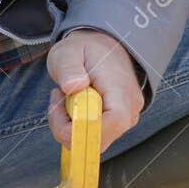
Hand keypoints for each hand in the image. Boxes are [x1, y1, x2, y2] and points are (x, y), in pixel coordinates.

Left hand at [47, 28, 144, 151]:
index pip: (112, 124)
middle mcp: (129, 110)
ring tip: (66, 96)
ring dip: (70, 125)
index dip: (82, 128)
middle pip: (98, 139)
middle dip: (68, 127)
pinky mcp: (117, 124)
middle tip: (59, 99)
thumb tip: (73, 86)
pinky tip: (74, 104)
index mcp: (121, 91)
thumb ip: (69, 68)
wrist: (103, 47)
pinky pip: (93, 136)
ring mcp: (126, 119)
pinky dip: (76, 125)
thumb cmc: (86, 50)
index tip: (60, 109)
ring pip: (93, 141)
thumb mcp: (68, 51)